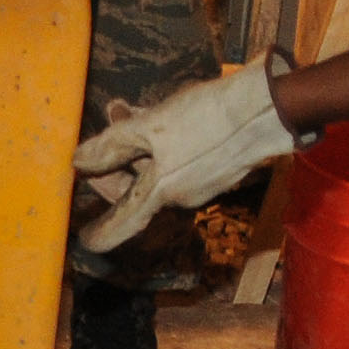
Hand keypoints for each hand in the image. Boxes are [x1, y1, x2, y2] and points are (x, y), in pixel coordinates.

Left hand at [76, 61, 295, 249]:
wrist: (269, 108)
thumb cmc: (209, 120)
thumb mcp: (152, 128)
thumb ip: (113, 145)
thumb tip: (79, 161)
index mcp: (164, 194)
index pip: (124, 223)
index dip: (101, 232)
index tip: (86, 240)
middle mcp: (182, 195)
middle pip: (136, 192)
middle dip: (111, 169)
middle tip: (92, 147)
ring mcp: (201, 180)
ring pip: (155, 168)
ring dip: (133, 145)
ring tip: (118, 110)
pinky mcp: (215, 163)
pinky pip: (175, 159)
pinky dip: (157, 141)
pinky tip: (150, 112)